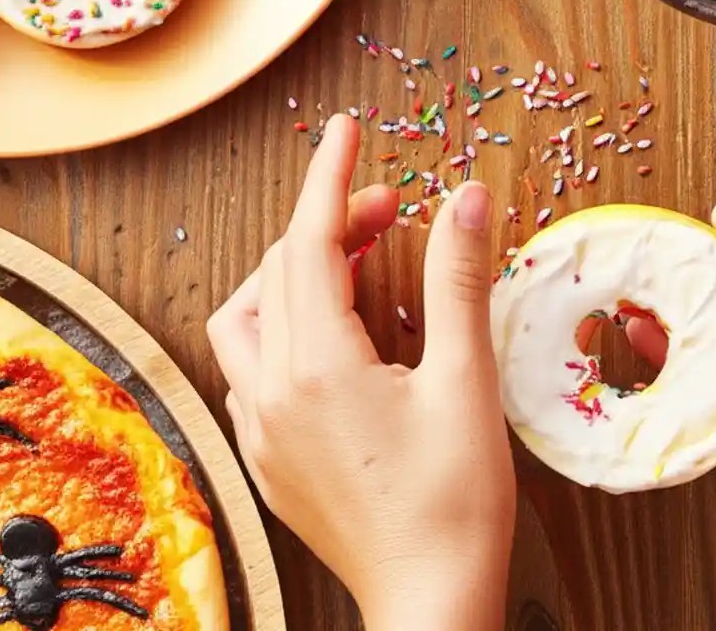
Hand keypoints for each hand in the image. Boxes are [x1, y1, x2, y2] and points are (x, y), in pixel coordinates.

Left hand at [206, 116, 515, 629]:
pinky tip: (335, 340)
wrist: (430, 598)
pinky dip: (285, 329)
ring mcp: (261, 431)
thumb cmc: (456, 501)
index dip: (328, 180)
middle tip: (391, 215)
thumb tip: (467, 199)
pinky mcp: (268, 460)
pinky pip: (252, 370)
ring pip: (249, 322)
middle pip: (277, 275)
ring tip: (352, 269)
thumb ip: (458, 282)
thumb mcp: (466, 381)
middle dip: (326, 227)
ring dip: (291, 277)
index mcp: (317, 368)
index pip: (306, 243)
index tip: (345, 131)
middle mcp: (271, 394)